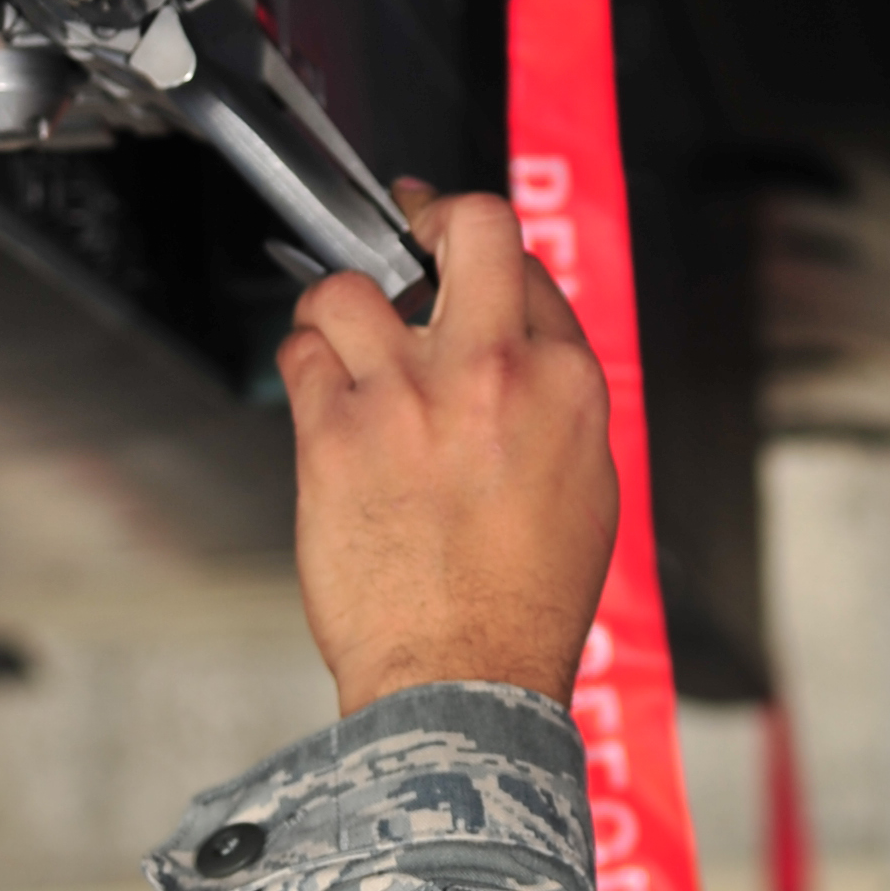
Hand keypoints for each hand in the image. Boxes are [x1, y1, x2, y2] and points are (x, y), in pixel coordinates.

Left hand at [278, 188, 617, 715]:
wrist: (463, 674)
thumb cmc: (525, 602)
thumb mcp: (588, 484)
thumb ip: (555, 400)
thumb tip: (521, 352)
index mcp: (566, 384)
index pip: (527, 268)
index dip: (487, 260)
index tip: (459, 254)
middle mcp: (491, 372)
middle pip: (467, 226)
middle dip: (431, 216)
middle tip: (410, 228)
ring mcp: (408, 396)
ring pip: (353, 285)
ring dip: (344, 305)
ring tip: (347, 336)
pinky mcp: (335, 432)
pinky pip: (301, 352)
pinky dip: (306, 362)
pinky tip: (321, 388)